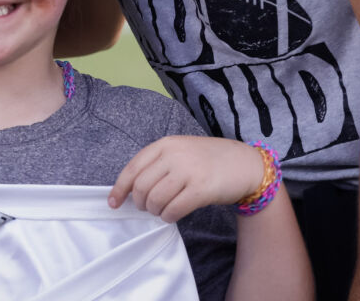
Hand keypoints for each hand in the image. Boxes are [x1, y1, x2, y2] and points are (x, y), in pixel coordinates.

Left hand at [109, 136, 269, 223]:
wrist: (246, 164)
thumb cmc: (210, 160)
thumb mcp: (181, 151)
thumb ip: (158, 163)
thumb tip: (131, 188)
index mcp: (166, 143)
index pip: (133, 167)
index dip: (119, 188)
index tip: (114, 203)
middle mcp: (174, 155)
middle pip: (141, 187)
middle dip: (140, 203)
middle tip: (148, 208)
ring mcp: (188, 171)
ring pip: (155, 200)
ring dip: (155, 211)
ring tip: (162, 211)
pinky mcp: (201, 189)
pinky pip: (173, 210)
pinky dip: (168, 217)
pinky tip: (172, 215)